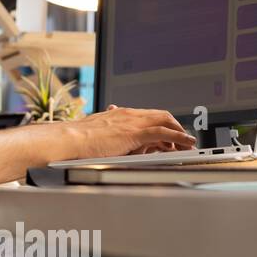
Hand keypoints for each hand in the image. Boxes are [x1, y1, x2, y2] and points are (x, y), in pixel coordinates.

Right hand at [68, 104, 195, 159]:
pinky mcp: (134, 133)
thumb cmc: (75, 139)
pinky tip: (186, 143)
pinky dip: (179, 137)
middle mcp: (127, 114)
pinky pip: (164, 132)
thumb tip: (105, 138)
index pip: (146, 115)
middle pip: (160, 115)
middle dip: (174, 125)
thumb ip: (103, 133)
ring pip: (165, 120)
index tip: (167, 134)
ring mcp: (132, 122)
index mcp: (118, 113)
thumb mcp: (93, 133)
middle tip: (182, 138)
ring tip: (188, 143)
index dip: (160, 123)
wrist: (69, 140)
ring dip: (180, 131)